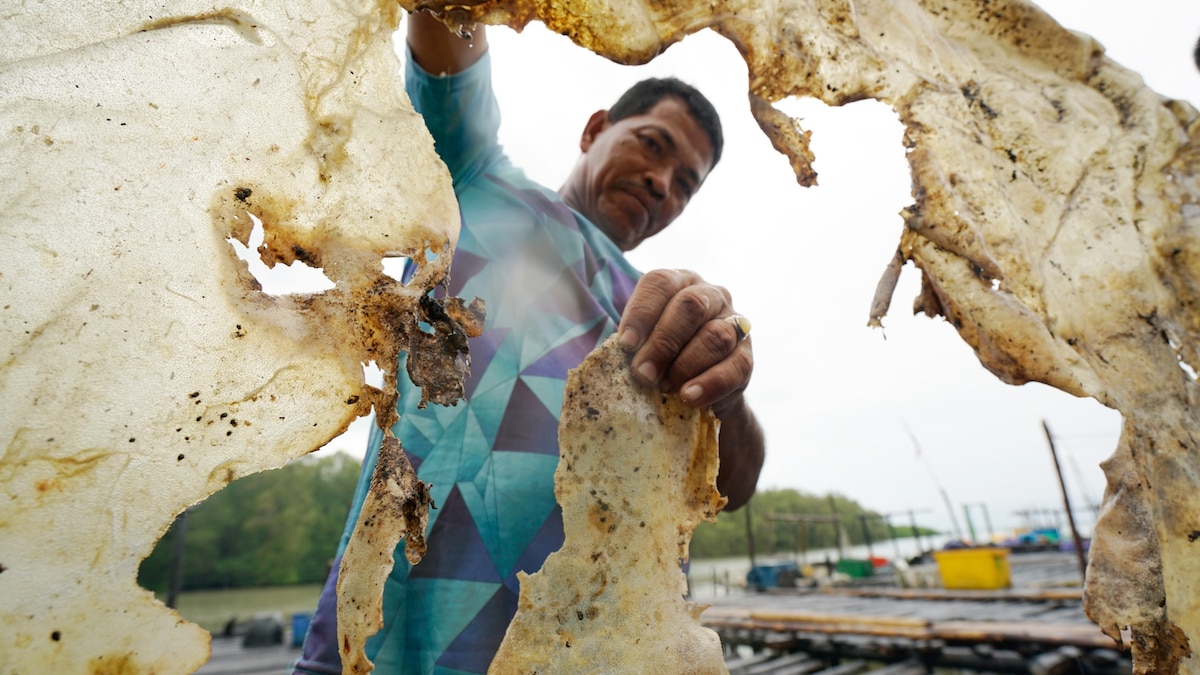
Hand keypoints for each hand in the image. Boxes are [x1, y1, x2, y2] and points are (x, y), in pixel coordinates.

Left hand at [617, 269, 752, 413]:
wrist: (698, 388)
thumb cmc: (660, 357)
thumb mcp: (643, 342)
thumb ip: (633, 342)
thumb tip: (617, 355)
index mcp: (678, 283)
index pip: (660, 284)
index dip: (641, 312)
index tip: (625, 344)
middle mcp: (710, 295)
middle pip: (690, 306)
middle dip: (663, 341)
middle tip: (643, 373)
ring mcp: (733, 323)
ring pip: (714, 336)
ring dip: (685, 364)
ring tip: (664, 388)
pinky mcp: (746, 355)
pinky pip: (735, 367)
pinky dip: (710, 384)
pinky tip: (689, 397)